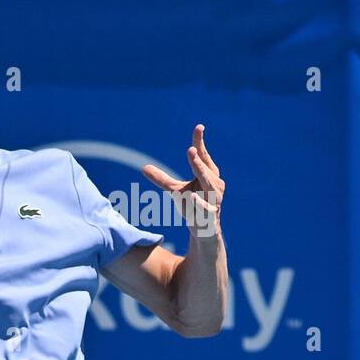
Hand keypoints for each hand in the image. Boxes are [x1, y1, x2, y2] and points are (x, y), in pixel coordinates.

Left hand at [142, 124, 223, 239]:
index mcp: (209, 175)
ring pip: (210, 185)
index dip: (200, 142)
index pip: (203, 156)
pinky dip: (200, 202)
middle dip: (199, 158)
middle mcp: (215, 185)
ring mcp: (215, 200)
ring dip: (201, 172)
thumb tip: (144, 167)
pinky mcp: (211, 216)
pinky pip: (206, 208)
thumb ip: (162, 179)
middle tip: (190, 148)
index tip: (199, 126)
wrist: (204, 232)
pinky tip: (192, 195)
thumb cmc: (192, 207)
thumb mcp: (175, 191)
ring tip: (193, 157)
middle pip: (207, 168)